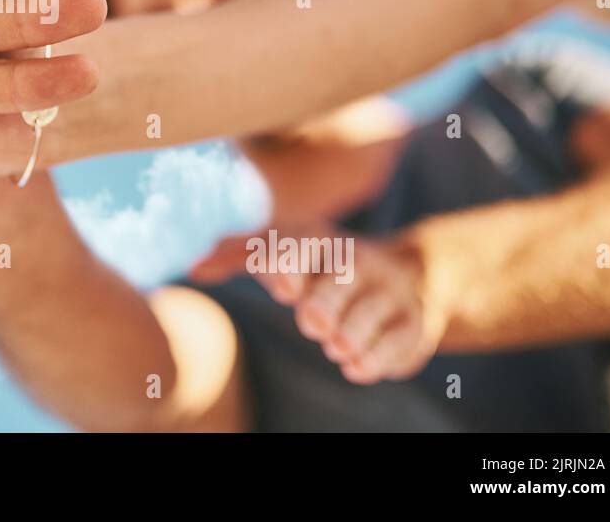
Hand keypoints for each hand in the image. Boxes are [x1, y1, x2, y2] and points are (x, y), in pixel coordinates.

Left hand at [191, 226, 439, 383]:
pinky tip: (357, 368)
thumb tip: (193, 269)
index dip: (289, 263)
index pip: (301, 245)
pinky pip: (401, 341)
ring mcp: (388, 291)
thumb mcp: (284, 251)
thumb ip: (238, 254)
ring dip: (352, 334)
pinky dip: (379, 358)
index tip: (281, 288)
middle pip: (340, 278)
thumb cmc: (323, 266)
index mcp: (319, 241)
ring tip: (337, 346)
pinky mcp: (415, 323)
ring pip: (371, 312)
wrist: (409, 272)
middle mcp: (356, 261)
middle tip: (313, 325)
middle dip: (325, 303)